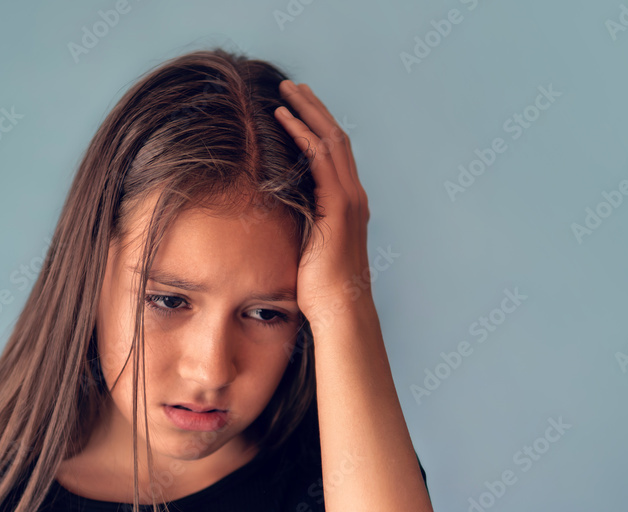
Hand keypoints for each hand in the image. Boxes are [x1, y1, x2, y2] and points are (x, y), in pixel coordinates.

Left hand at [273, 79, 371, 323]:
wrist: (340, 310)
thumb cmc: (320, 289)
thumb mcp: (307, 249)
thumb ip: (300, 227)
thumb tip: (274, 219)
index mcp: (348, 204)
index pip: (335, 153)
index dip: (318, 126)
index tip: (298, 107)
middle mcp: (354, 195)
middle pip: (336, 137)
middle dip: (314, 108)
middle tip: (292, 86)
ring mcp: (349, 199)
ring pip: (330, 141)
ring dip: (307, 112)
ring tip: (286, 92)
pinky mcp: (338, 207)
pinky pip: (320, 160)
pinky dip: (303, 136)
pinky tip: (284, 120)